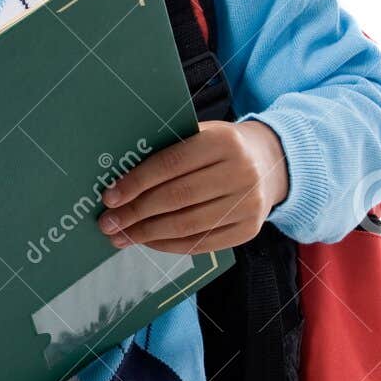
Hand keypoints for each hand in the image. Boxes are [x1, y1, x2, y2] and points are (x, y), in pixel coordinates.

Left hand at [96, 119, 289, 254]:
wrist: (272, 163)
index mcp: (224, 141)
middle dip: (136, 213)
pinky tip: (148, 242)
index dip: (137, 181)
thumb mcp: (202, 134)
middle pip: (177, 198)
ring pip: (187, 225)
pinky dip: (169, 245)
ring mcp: (248, 204)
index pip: (172, 163)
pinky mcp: (248, 229)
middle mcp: (240, 172)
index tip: (109, 197)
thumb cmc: (222, 147)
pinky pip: (201, 243)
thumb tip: (121, 180)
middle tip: (108, 222)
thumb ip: (169, 149)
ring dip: (147, 234)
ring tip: (121, 236)